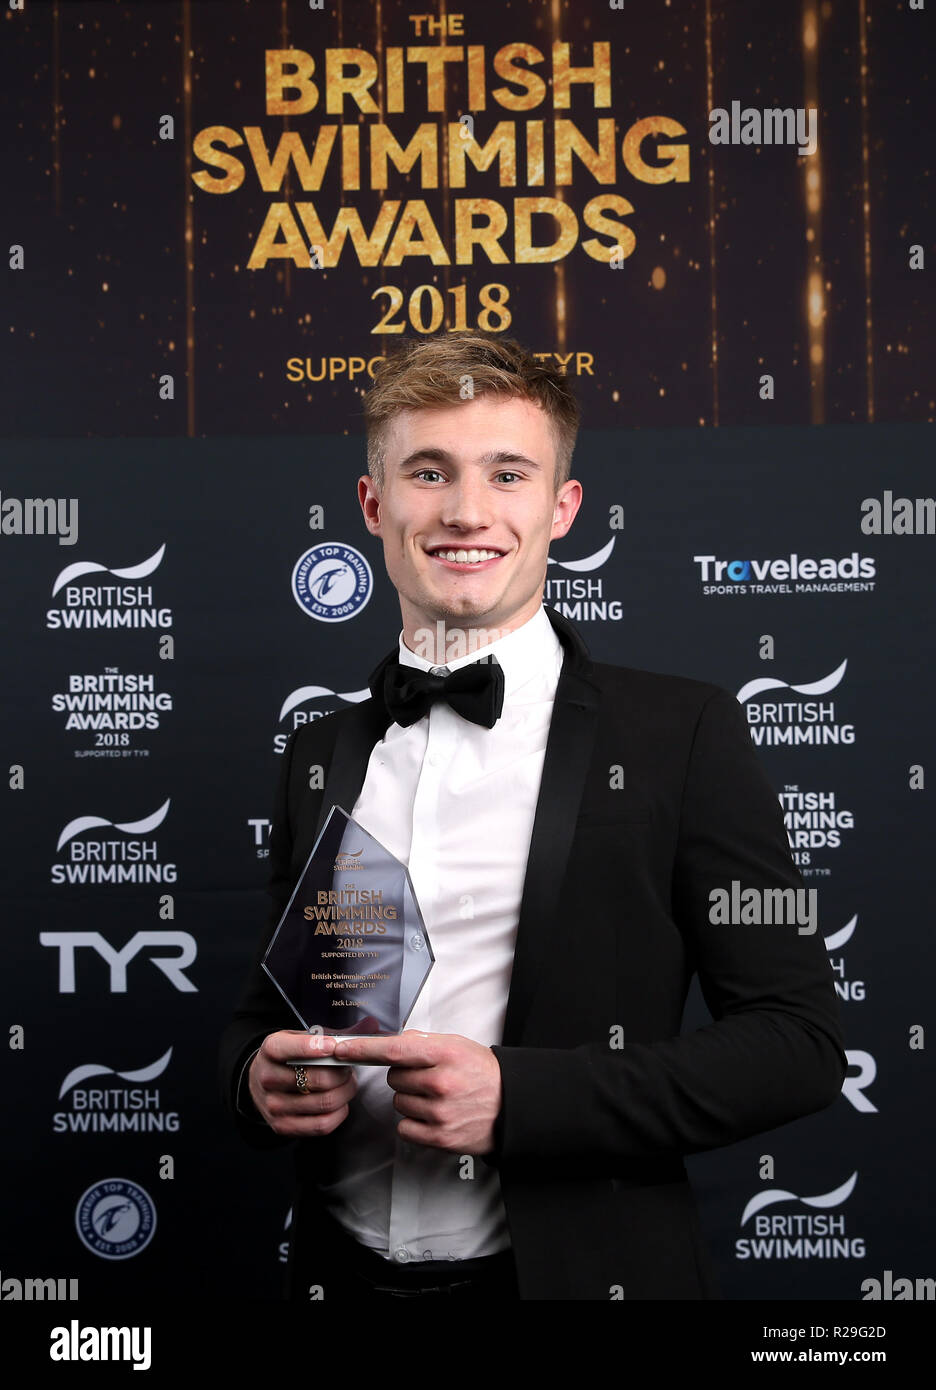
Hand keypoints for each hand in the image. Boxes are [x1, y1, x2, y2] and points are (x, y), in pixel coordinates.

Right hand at [248, 1031, 356, 1136]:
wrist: (262, 1082)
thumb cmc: (291, 1057)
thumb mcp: (305, 1037)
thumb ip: (337, 1033)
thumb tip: (372, 1024)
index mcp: (270, 1050)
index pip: (286, 1048)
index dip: (313, 1047)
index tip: (333, 1047)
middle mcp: (267, 1078)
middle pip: (318, 1079)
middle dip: (343, 1073)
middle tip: (349, 1068)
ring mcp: (273, 1105)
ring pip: (324, 1103)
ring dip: (345, 1092)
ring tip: (346, 1083)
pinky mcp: (282, 1126)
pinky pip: (321, 1125)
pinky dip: (339, 1113)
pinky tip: (339, 1102)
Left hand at [333, 1031, 501, 1154]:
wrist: (512, 1106)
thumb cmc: (482, 1073)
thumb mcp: (457, 1045)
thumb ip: (423, 1042)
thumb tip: (392, 1041)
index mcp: (444, 1054)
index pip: (394, 1049)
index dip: (364, 1049)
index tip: (341, 1049)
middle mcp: (441, 1083)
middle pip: (393, 1078)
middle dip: (404, 1076)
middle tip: (429, 1077)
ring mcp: (439, 1113)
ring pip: (398, 1102)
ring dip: (410, 1099)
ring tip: (437, 1097)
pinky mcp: (439, 1138)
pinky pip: (404, 1127)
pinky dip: (413, 1122)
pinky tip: (433, 1116)